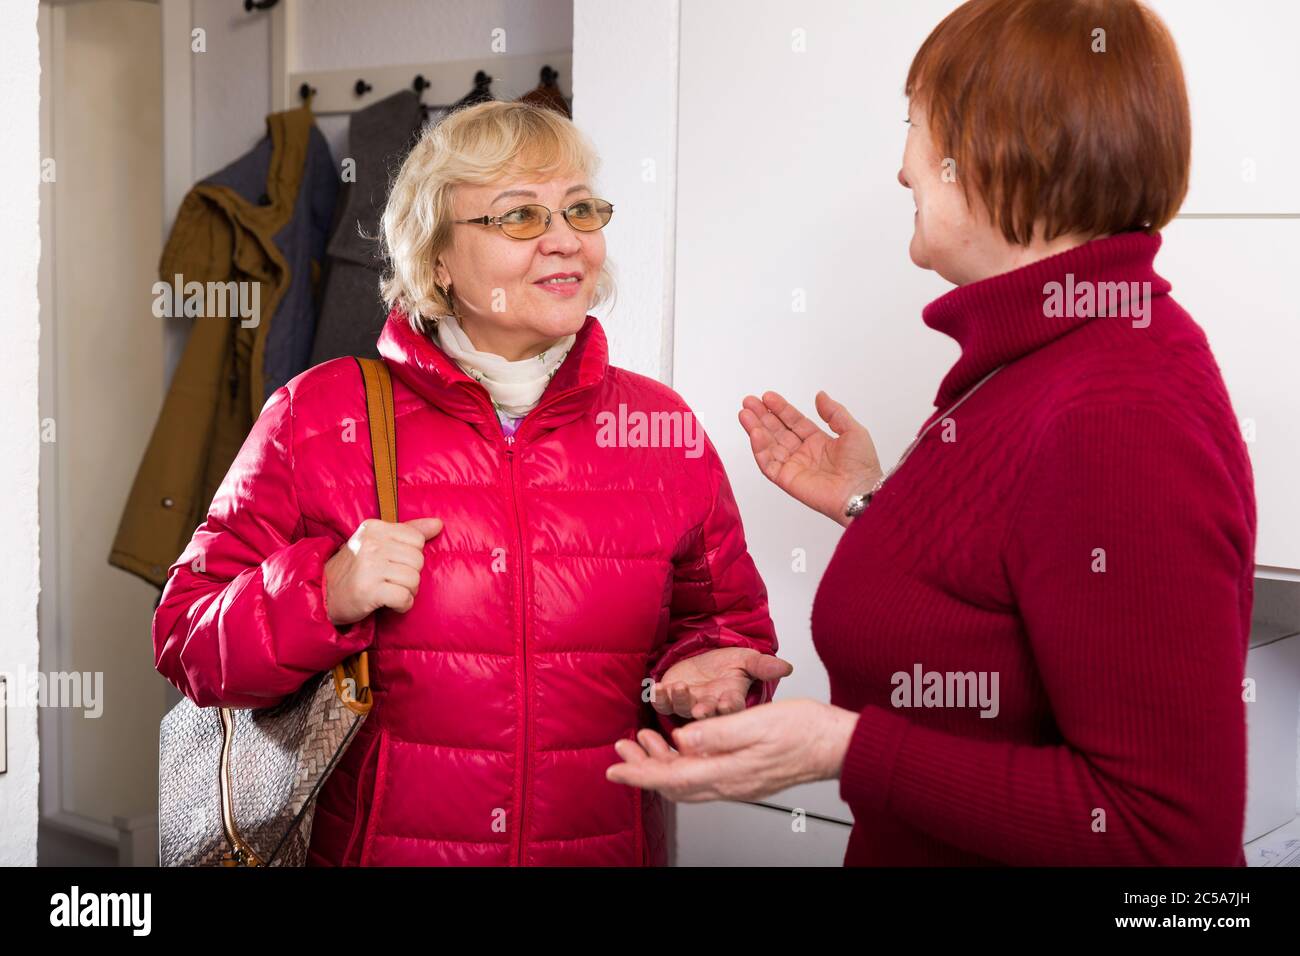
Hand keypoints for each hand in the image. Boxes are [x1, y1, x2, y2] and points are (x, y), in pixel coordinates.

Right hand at [323, 517, 442, 625]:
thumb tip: (438, 524)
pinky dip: (402, 605)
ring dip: (407, 592)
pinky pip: (404, 597)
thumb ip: (408, 531)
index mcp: (374, 528)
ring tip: (391, 592)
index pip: (417, 540)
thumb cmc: (356, 568)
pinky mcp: (368, 590)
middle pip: (418, 560)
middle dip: (411, 576)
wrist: (323, 593)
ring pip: (413, 579)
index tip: (394, 564)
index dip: (411, 556)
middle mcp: (371, 544)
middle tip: (393, 582)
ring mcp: (368, 566)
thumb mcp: (377, 542)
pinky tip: (390, 604)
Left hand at [607, 699, 858, 801]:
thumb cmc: (804, 730)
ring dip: (661, 762)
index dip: (638, 773)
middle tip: (622, 749)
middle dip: (643, 767)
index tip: (614, 769)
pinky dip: (683, 761)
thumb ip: (716, 734)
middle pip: (673, 783)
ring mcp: (737, 782)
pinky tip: (681, 745)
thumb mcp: (756, 723)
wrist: (837, 744)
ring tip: (644, 742)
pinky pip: (703, 775)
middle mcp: (729, 783)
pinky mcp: (745, 775)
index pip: (670, 778)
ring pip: (687, 780)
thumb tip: (682, 742)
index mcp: (727, 772)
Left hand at [651, 647, 793, 719]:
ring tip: (678, 687)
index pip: (732, 709)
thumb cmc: (729, 664)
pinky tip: (656, 689)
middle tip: (700, 708)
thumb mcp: (748, 660)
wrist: (707, 660)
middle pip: (706, 716)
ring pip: (683, 709)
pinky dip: (659, 697)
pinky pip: (663, 704)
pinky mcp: (671, 702)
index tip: (727, 704)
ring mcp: (689, 707)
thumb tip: (786, 667)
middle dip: (703, 712)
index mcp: (730, 701)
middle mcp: (710, 709)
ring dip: (679, 700)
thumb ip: (763, 665)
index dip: (729, 708)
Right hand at [738, 390, 882, 526]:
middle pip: (777, 431)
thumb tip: (819, 396)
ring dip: (755, 429)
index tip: (767, 396)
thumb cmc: (862, 466)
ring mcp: (793, 466)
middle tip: (749, 402)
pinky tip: (755, 433)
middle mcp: (803, 453)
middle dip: (762, 416)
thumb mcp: (852, 430)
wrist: (861, 492)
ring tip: (745, 414)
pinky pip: (768, 463)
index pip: (793, 421)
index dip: (780, 408)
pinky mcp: (786, 480)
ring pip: (769, 445)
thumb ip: (834, 412)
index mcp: (818, 442)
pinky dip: (759, 449)